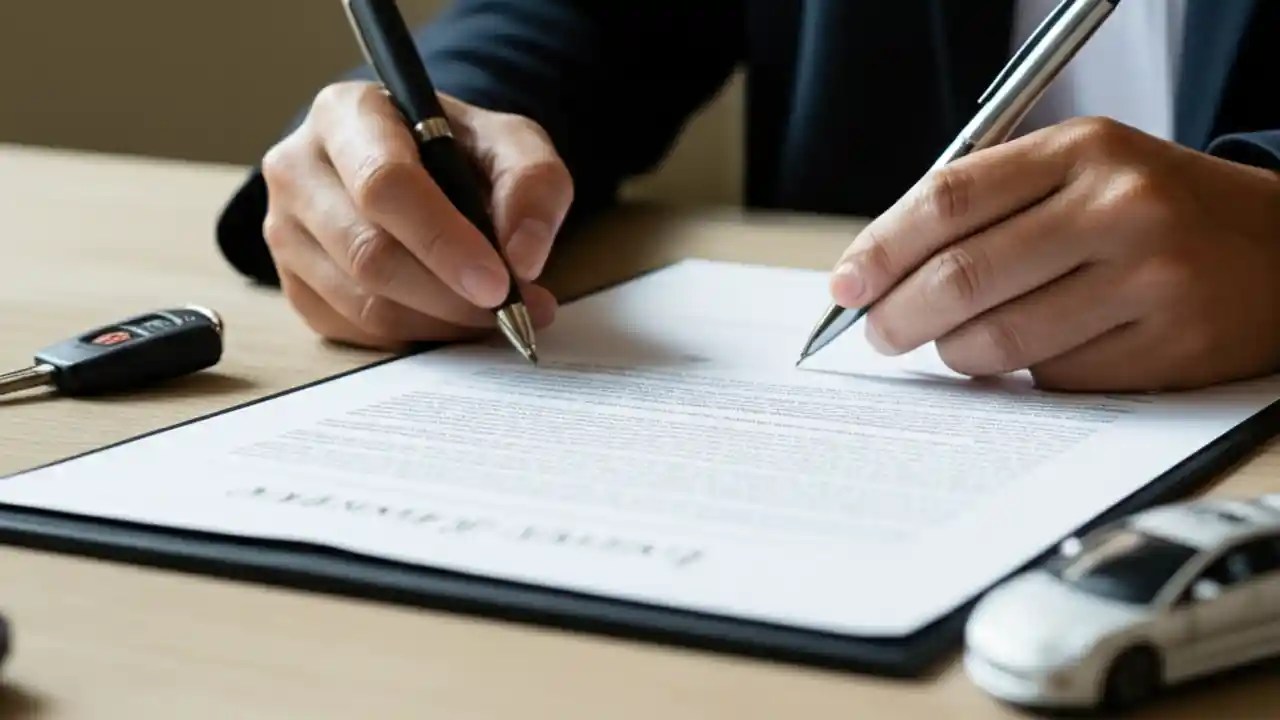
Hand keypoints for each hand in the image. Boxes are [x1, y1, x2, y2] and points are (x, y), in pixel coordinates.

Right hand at [260, 81, 572, 348]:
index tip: (498, 282)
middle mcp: (298, 169)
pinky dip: (416, 337)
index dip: (443, 240)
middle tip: (512, 310)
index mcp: (346, 114)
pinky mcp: (294, 285)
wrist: (413, 165)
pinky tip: (454, 320)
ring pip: (362, 302)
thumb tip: (523, 259)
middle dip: (450, 295)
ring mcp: (285, 231)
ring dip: (440, 322)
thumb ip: (532, 185)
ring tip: (494, 315)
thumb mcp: (511, 143)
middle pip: (369, 253)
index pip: (384, 184)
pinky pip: (355, 331)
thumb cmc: (457, 150)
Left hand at [831, 117, 1279, 391]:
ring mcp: (1149, 281)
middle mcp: (1119, 209)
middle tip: (879, 332)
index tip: (845, 285)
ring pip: (998, 340)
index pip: (948, 200)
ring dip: (956, 352)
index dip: (880, 249)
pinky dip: (1026, 374)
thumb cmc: (1153, 211)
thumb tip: (877, 273)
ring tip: (958, 341)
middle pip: (961, 276)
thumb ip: (988, 207)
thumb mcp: (1080, 172)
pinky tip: (1041, 350)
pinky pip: (1052, 378)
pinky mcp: (1167, 348)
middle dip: (896, 317)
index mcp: (1083, 150)